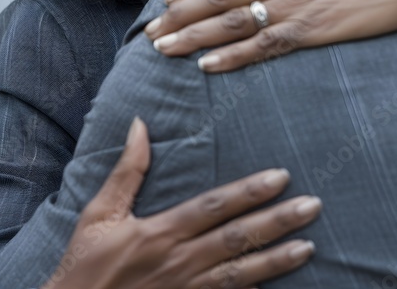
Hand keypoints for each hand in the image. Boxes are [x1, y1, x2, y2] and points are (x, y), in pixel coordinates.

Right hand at [45, 117, 320, 288]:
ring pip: (241, 274)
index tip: (281, 177)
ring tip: (309, 247)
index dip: (249, 192)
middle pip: (236, 239)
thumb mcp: (97, 215)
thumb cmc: (83, 266)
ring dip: (277, 261)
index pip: (213, 207)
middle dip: (277, 222)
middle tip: (312, 206)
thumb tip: (140, 124)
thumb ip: (126, 172)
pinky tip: (278, 288)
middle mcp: (178, 262)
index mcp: (158, 233)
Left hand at [144, 0, 396, 71]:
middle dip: (180, 15)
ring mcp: (294, 4)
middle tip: (151, 33)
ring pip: (231, 21)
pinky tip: (207, 67)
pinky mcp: (310, 30)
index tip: (169, 1)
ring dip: (193, 37)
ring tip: (164, 51)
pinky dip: (232, 56)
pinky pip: (262, 45)